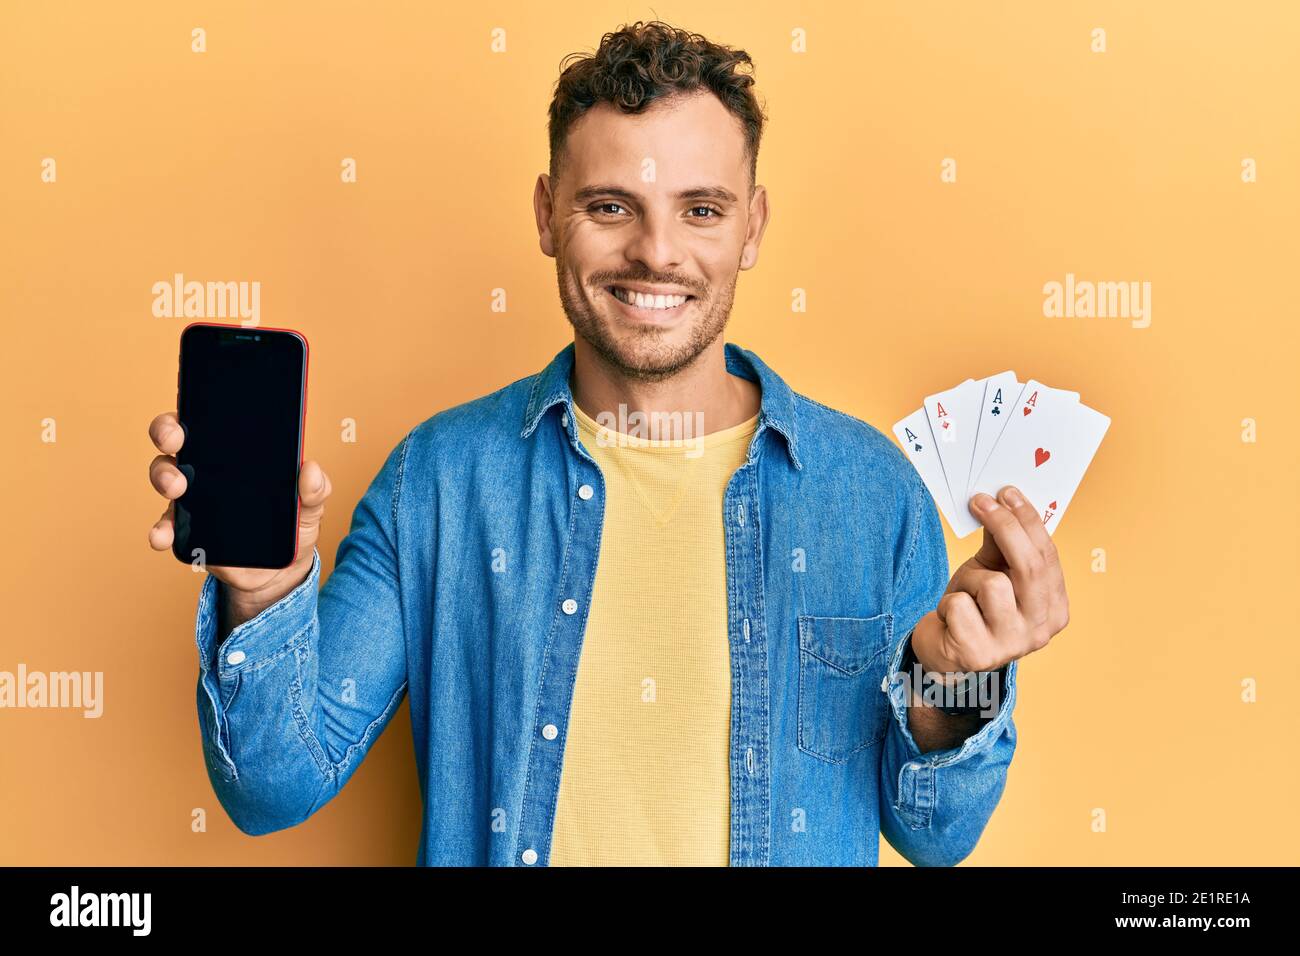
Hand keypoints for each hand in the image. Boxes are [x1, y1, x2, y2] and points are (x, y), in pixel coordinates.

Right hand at [146, 410, 331, 612]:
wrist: (281, 569)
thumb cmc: (293, 523)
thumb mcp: (310, 505)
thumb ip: (315, 488)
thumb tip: (311, 470)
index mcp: (235, 452)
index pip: (210, 419)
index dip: (195, 405)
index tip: (192, 403)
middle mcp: (206, 468)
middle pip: (175, 439)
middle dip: (167, 432)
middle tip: (176, 441)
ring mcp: (192, 497)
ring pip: (165, 475)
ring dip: (163, 476)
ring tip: (176, 489)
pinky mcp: (187, 530)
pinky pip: (166, 525)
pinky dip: (161, 529)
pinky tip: (163, 535)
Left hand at [911, 485, 1069, 676]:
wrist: (943, 650)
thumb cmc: (972, 607)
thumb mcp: (990, 570)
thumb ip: (1001, 543)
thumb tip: (1002, 500)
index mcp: (1054, 608)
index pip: (1047, 556)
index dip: (1027, 520)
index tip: (1006, 492)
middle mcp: (1041, 630)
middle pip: (1029, 566)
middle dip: (1004, 526)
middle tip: (980, 500)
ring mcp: (1012, 646)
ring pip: (992, 585)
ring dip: (968, 580)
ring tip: (963, 594)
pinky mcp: (978, 655)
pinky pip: (960, 606)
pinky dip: (948, 604)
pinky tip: (950, 619)